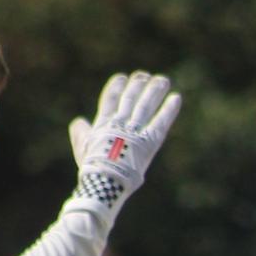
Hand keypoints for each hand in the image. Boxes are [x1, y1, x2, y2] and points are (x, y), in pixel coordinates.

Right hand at [69, 73, 182, 217]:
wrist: (104, 180)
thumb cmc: (91, 168)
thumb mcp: (82, 149)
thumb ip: (80, 133)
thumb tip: (78, 121)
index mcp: (103, 123)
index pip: (110, 99)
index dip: (116, 87)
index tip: (122, 77)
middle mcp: (120, 123)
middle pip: (130, 98)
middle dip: (138, 85)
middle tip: (144, 75)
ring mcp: (135, 131)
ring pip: (146, 105)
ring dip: (154, 91)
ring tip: (162, 80)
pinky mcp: (150, 141)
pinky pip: (161, 122)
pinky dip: (169, 109)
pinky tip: (176, 98)